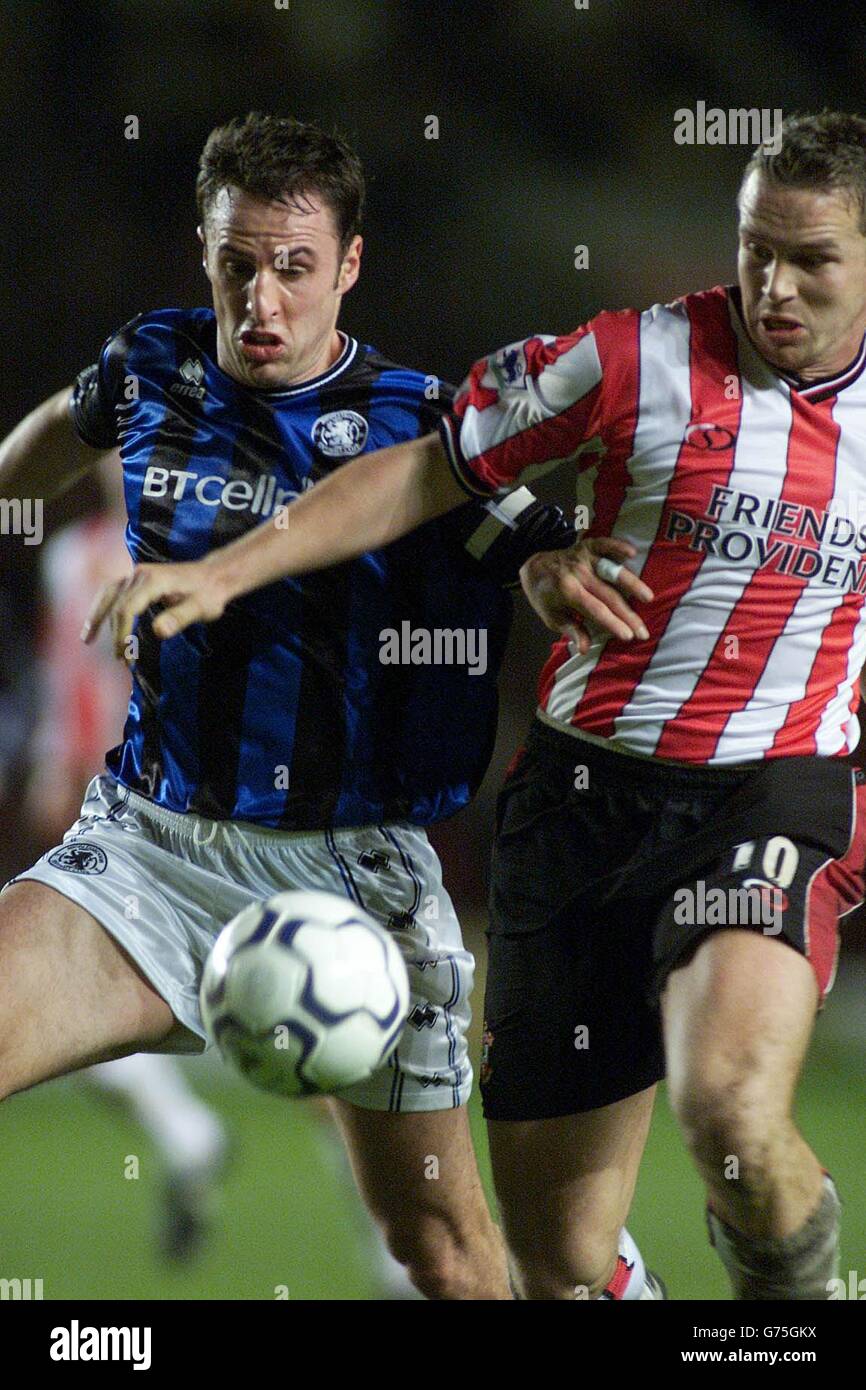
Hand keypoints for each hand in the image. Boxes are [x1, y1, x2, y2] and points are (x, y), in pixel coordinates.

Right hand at [81, 559, 229, 659]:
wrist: (213, 575)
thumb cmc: (209, 593)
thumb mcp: (202, 608)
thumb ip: (180, 617)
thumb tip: (158, 631)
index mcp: (154, 581)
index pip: (127, 609)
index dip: (122, 634)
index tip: (126, 656)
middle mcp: (140, 574)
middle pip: (116, 605)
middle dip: (115, 634)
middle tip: (122, 661)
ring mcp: (135, 574)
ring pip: (108, 596)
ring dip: (98, 618)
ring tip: (87, 640)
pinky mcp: (135, 579)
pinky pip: (111, 593)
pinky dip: (100, 607)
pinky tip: (92, 623)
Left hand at [519, 537, 652, 654]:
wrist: (534, 567)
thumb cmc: (546, 597)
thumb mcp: (552, 617)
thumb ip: (571, 630)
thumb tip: (585, 649)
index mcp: (568, 593)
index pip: (596, 610)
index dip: (613, 623)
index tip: (629, 636)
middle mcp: (578, 574)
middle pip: (608, 596)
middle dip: (628, 615)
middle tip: (644, 631)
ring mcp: (583, 559)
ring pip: (611, 571)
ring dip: (631, 583)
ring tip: (648, 597)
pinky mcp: (587, 547)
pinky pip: (603, 544)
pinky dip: (617, 546)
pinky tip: (632, 552)